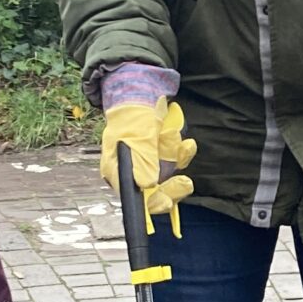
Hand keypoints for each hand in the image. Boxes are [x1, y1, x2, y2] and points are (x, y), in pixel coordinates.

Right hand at [100, 97, 196, 226]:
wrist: (141, 98)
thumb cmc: (132, 116)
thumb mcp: (136, 135)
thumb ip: (142, 158)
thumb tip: (147, 184)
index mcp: (117, 171)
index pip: (133, 198)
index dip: (150, 204)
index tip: (166, 203)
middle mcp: (133, 173)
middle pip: (155, 194)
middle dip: (172, 188)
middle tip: (184, 183)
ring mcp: (150, 166)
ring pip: (169, 175)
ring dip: (174, 157)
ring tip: (171, 136)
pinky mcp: (164, 158)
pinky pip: (178, 162)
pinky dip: (183, 152)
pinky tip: (185, 142)